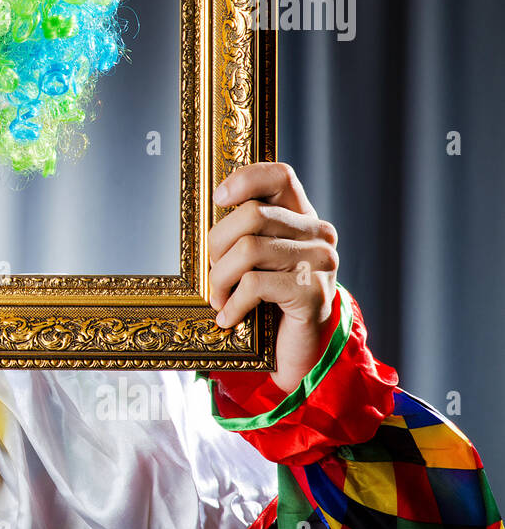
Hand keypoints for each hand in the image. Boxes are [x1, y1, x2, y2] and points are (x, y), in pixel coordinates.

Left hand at [208, 162, 339, 393]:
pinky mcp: (313, 293)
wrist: (297, 353)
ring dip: (219, 278)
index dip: (245, 179)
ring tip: (216, 297)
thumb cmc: (269, 302)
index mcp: (303, 217)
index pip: (279, 175)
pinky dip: (232, 303)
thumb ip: (245, 233)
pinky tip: (227, 317)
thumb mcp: (257, 261)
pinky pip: (255, 285)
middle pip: (252, 215)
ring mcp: (320, 263)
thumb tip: (209, 212)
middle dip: (217, 244)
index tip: (217, 199)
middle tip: (211, 272)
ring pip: (248, 249)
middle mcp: (319, 234)